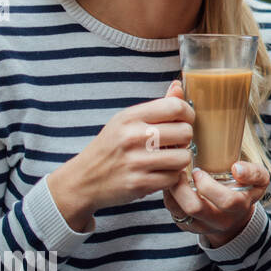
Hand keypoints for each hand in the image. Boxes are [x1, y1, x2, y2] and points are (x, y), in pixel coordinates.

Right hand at [47, 80, 194, 231]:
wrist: (82, 181)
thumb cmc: (109, 148)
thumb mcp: (125, 121)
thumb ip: (156, 106)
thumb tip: (178, 86)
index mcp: (130, 117)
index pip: (175, 107)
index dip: (187, 114)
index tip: (183, 122)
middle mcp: (132, 136)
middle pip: (185, 132)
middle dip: (184, 139)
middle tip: (173, 144)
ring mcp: (136, 161)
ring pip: (183, 157)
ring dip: (179, 160)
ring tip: (166, 160)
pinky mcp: (139, 183)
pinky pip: (173, 178)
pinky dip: (170, 178)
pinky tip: (158, 174)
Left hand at [163, 159, 268, 247]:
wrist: (235, 215)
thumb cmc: (246, 190)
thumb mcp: (260, 180)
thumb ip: (254, 172)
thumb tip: (236, 168)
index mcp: (240, 208)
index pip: (227, 201)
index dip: (209, 185)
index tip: (199, 170)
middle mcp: (221, 221)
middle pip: (195, 208)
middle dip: (182, 186)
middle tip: (181, 170)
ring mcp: (202, 226)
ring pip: (179, 211)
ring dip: (172, 190)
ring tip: (174, 175)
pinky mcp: (188, 227)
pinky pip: (173, 212)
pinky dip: (169, 195)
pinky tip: (172, 184)